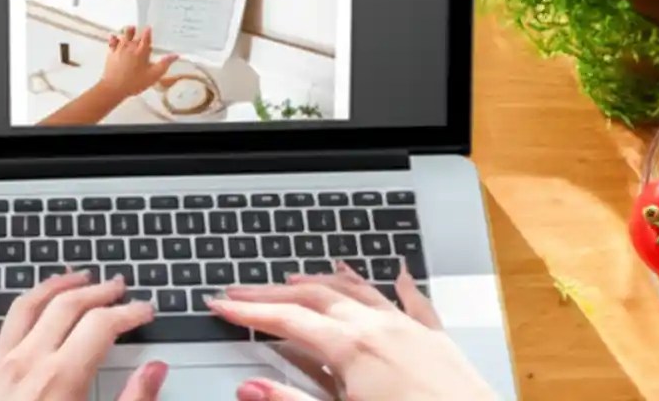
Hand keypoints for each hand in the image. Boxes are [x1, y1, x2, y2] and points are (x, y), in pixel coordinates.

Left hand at [0, 272, 165, 400]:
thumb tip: (155, 370)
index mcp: (62, 378)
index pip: (103, 325)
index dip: (129, 312)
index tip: (144, 311)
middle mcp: (27, 363)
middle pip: (67, 306)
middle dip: (97, 292)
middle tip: (116, 288)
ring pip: (25, 307)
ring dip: (52, 286)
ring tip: (72, 278)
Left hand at [97, 27, 177, 98]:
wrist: (114, 88)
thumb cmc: (134, 82)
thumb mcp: (153, 75)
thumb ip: (164, 64)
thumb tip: (174, 56)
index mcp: (141, 51)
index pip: (146, 36)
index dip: (148, 31)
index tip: (150, 28)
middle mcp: (130, 47)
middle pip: (134, 33)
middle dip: (138, 31)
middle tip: (141, 31)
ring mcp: (119, 49)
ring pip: (124, 34)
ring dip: (128, 32)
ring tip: (131, 29)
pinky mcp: (111, 53)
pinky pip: (112, 42)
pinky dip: (114, 38)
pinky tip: (115, 37)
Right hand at [208, 263, 497, 400]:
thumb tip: (249, 386)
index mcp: (352, 348)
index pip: (286, 321)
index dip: (247, 312)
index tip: (219, 305)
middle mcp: (380, 328)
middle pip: (315, 298)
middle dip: (273, 293)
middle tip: (241, 291)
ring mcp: (412, 331)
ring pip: (360, 291)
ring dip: (325, 281)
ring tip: (300, 275)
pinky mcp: (439, 343)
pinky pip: (415, 302)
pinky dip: (400, 285)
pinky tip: (397, 272)